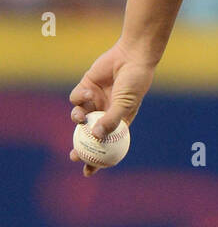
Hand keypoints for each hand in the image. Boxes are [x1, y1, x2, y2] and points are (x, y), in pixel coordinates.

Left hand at [68, 42, 154, 175]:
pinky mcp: (86, 87)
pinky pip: (76, 99)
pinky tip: (88, 93)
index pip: (108, 144)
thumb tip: (96, 137)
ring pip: (80, 117)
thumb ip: (111, 120)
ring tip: (80, 117)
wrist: (132, 56)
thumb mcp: (125, 104)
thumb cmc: (135, 81)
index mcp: (120, 120)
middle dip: (80, 146)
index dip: (99, 159)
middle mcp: (106, 112)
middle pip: (89, 134)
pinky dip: (78, 99)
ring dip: (77, 119)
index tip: (89, 171)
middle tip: (73, 155)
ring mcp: (96, 100)